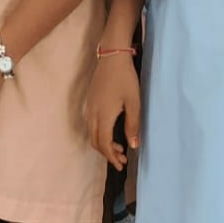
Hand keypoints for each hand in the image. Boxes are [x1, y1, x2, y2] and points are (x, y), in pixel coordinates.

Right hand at [85, 53, 140, 170]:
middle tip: (122, 159)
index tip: (122, 165)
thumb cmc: (126, 79)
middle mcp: (92, 114)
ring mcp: (89, 107)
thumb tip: (133, 146)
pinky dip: (100, 134)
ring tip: (120, 147)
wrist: (112, 57)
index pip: (104, 144)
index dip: (112, 157)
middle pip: (96, 141)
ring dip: (104, 144)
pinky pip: (91, 125)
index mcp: (104, 116)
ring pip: (92, 133)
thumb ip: (133, 125)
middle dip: (108, 154)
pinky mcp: (90, 102)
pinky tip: (112, 132)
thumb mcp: (134, 103)